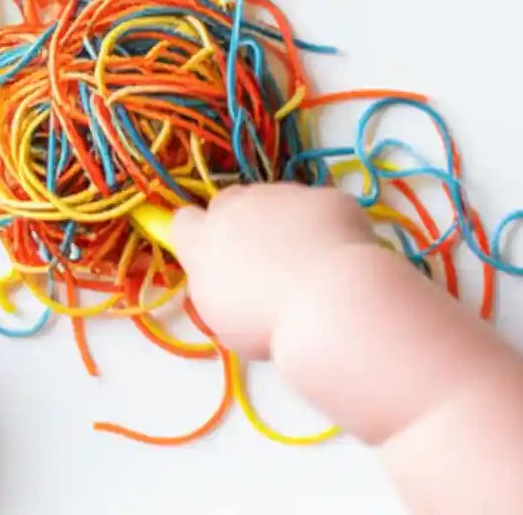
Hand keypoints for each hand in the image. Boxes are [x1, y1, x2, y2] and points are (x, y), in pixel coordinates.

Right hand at [171, 183, 377, 358]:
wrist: (328, 304)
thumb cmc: (268, 326)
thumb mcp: (223, 319)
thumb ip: (218, 286)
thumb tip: (233, 281)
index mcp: (204, 242)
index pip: (185, 221)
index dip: (201, 235)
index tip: (217, 255)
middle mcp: (238, 208)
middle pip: (231, 202)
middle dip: (242, 223)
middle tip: (265, 261)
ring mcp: (283, 195)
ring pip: (277, 200)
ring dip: (285, 223)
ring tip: (308, 263)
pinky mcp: (324, 196)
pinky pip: (320, 206)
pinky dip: (326, 225)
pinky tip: (337, 256)